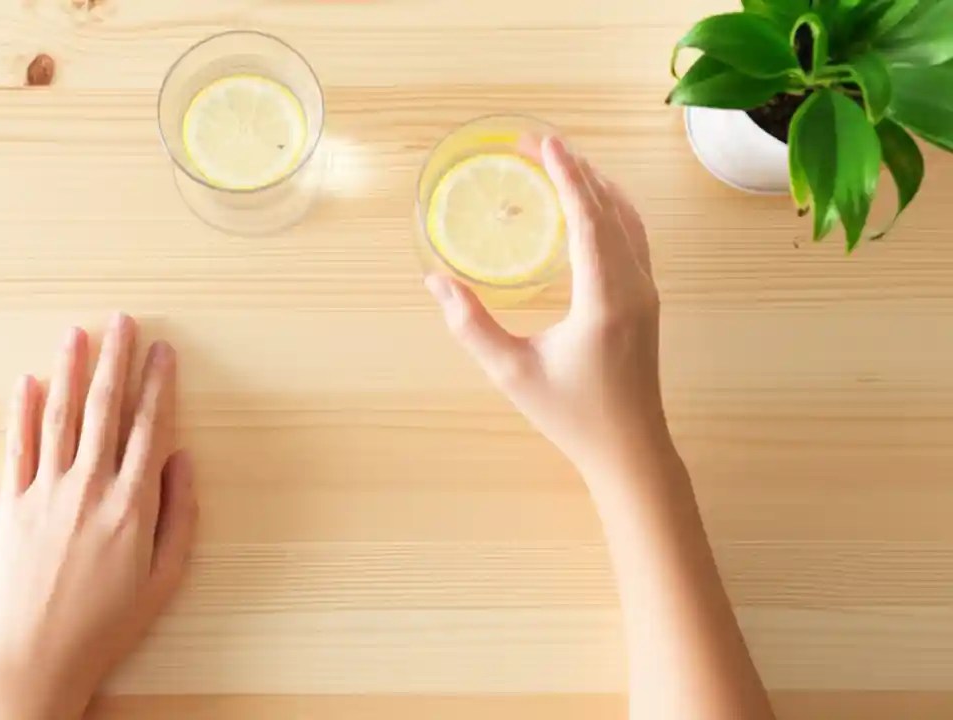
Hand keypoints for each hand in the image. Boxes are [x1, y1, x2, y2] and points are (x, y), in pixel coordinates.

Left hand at [0, 316, 197, 719]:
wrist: (37, 656)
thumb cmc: (107, 625)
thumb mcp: (164, 578)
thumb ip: (179, 515)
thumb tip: (182, 460)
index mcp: (131, 504)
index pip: (149, 427)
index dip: (158, 384)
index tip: (163, 351)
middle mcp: (88, 487)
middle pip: (104, 408)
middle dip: (116, 358)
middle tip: (122, 320)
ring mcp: (45, 492)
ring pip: (59, 415)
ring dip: (68, 369)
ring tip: (76, 332)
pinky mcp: (9, 504)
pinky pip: (16, 446)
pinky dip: (21, 410)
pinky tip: (25, 380)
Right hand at [426, 137, 665, 485]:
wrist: (629, 448)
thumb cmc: (571, 414)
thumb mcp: (511, 372)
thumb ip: (471, 324)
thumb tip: (435, 281)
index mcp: (605, 298)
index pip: (588, 219)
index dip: (566, 176)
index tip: (544, 142)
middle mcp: (634, 286)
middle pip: (610, 208)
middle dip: (576, 169)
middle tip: (537, 143)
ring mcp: (647, 292)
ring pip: (629, 220)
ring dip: (597, 186)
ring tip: (562, 163)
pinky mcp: (646, 301)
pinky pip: (634, 238)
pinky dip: (610, 210)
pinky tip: (588, 208)